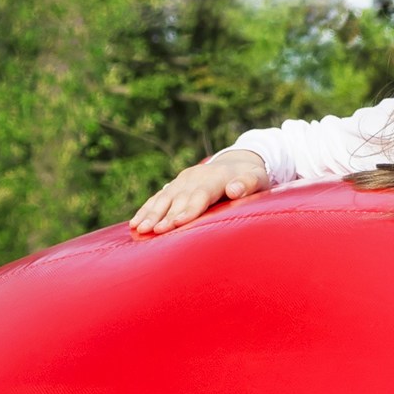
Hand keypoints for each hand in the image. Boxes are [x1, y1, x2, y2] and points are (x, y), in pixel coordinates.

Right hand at [129, 149, 269, 234]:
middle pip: (179, 198)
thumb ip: (248, 184)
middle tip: (152, 231)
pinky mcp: (175, 185)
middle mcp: (196, 177)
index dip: (189, 210)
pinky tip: (135, 224)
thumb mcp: (258, 178)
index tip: (177, 223)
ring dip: (151, 213)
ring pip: (164, 198)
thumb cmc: (251, 177)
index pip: (201, 195)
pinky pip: (158, 197)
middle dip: (165, 215)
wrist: (237, 162)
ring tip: (139, 229)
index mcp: (217, 177)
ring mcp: (183, 180)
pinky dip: (146, 210)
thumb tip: (235, 189)